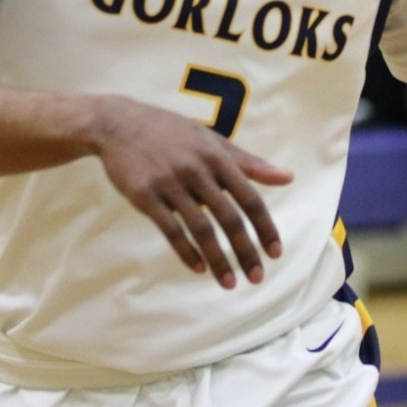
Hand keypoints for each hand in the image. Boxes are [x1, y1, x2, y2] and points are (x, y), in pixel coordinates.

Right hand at [91, 96, 293, 288]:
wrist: (117, 123)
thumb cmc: (170, 132)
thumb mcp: (210, 140)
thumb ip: (247, 162)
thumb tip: (288, 177)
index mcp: (215, 156)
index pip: (249, 197)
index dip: (264, 227)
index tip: (275, 253)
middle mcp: (195, 169)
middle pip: (228, 218)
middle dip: (245, 251)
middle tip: (256, 277)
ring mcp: (168, 183)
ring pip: (200, 228)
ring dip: (217, 259)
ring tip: (229, 283)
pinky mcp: (144, 195)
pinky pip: (170, 229)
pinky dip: (186, 251)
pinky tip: (197, 268)